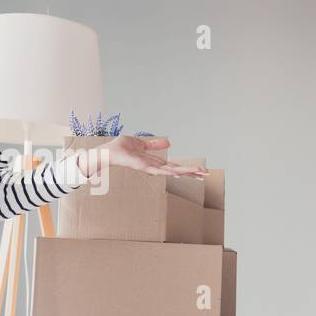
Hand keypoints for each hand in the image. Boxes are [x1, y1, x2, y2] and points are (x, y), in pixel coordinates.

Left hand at [75, 136, 207, 179]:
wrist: (108, 152)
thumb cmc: (121, 148)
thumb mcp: (142, 143)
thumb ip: (155, 144)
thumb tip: (169, 142)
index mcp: (155, 162)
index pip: (175, 166)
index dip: (188, 168)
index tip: (202, 170)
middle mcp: (154, 167)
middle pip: (177, 170)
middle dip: (192, 172)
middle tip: (207, 173)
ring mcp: (150, 169)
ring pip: (172, 171)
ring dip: (186, 172)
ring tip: (200, 173)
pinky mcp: (144, 167)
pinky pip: (160, 170)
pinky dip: (171, 171)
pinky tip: (180, 173)